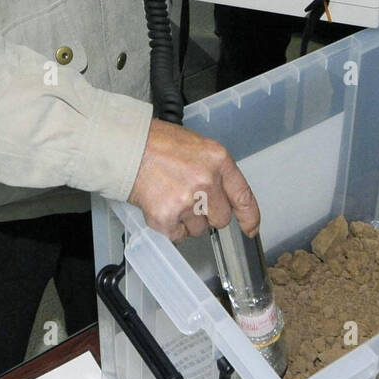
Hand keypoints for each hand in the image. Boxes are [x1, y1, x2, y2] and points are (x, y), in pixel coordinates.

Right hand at [129, 119, 259, 239]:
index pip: (243, 196)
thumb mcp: (198, 148)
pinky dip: (170, 226)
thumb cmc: (159, 143)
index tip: (250, 228)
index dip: (249, 217)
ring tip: (171, 198)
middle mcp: (206, 182)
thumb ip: (215, 171)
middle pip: (221, 218)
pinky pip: (178, 235)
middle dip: (209, 214)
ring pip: (199, 229)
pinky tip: (161, 206)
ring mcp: (187, 201)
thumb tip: (224, 198)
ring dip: (187, 221)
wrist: (127, 148)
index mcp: (218, 161)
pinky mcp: (167, 217)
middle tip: (190, 199)